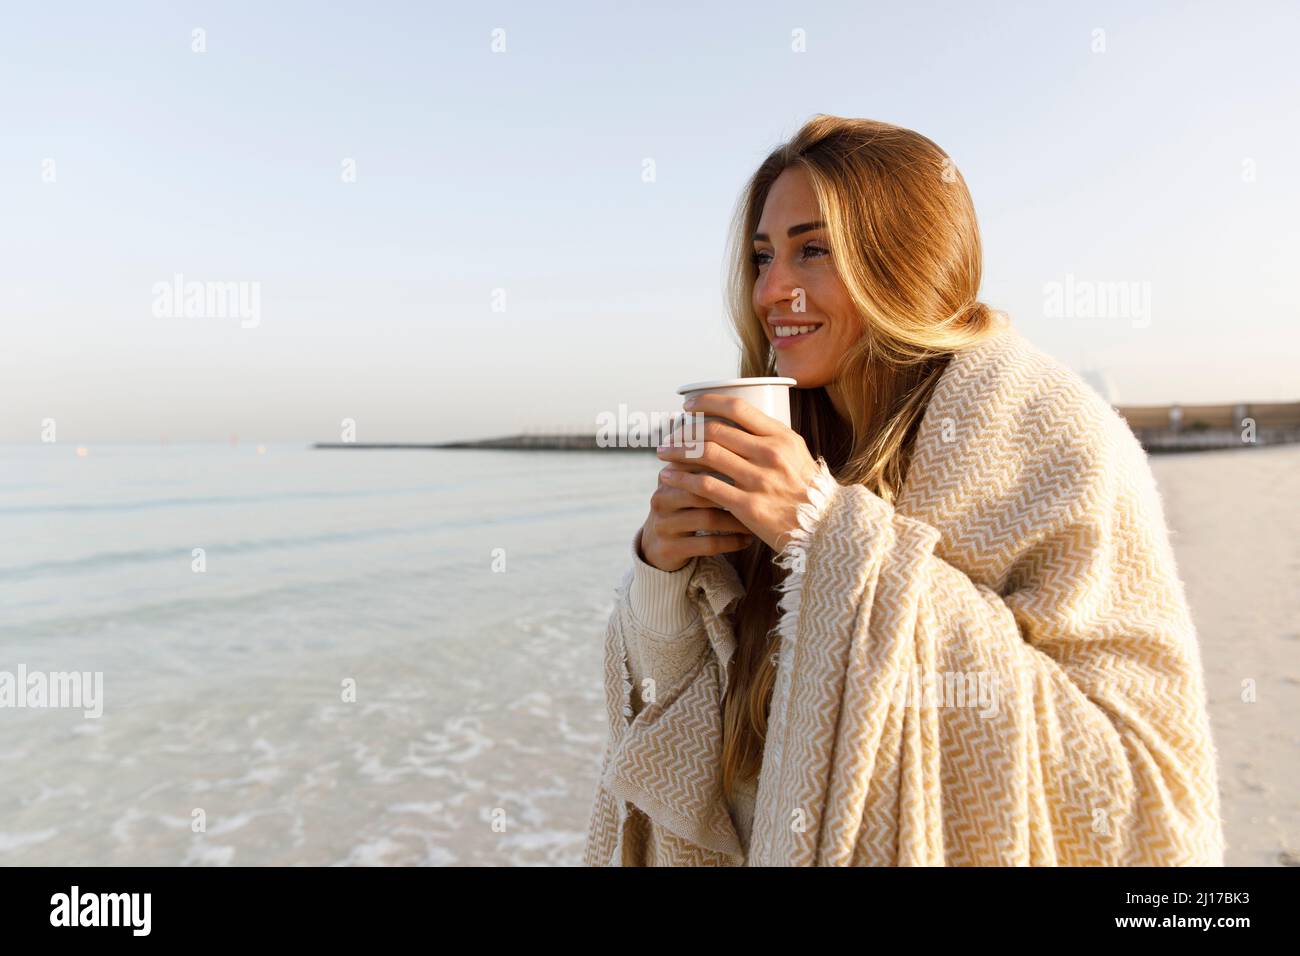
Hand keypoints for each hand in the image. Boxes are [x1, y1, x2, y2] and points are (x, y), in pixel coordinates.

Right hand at [639, 458, 754, 571]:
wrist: (660, 545)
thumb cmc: (687, 508)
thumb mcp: (691, 484)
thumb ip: (710, 462)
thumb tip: (747, 438)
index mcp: (668, 475)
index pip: (698, 461)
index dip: (728, 464)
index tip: (756, 469)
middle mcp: (662, 497)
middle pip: (702, 489)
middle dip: (735, 493)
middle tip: (761, 495)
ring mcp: (663, 524)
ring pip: (707, 518)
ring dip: (737, 520)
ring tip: (756, 521)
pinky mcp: (669, 548)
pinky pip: (708, 543)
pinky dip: (732, 541)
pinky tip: (747, 540)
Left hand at [655, 393, 823, 552]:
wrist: (824, 530)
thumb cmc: (805, 490)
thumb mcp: (796, 453)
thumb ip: (768, 436)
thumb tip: (734, 419)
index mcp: (782, 437)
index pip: (737, 408)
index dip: (707, 402)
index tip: (687, 406)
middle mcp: (770, 454)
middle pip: (716, 431)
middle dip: (685, 431)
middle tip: (669, 435)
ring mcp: (759, 480)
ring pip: (707, 455)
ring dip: (679, 452)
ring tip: (663, 454)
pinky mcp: (748, 506)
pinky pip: (707, 486)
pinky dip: (683, 479)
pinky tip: (670, 478)